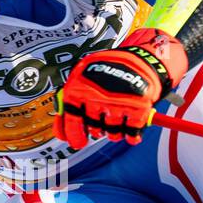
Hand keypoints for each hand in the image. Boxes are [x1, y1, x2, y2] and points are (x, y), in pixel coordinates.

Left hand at [53, 28, 188, 148]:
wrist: (140, 59)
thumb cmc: (109, 70)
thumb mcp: (83, 78)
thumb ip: (70, 105)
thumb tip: (61, 134)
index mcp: (79, 88)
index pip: (71, 119)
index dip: (74, 134)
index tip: (78, 143)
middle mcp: (96, 96)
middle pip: (95, 129)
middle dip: (99, 128)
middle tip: (105, 118)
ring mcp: (117, 102)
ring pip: (113, 133)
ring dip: (116, 130)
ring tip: (119, 116)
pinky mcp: (138, 108)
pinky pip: (131, 133)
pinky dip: (132, 134)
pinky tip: (132, 127)